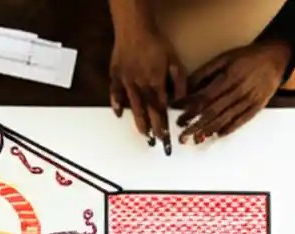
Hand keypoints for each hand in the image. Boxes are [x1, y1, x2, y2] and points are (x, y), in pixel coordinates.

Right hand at [108, 1, 184, 153]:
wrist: (135, 29)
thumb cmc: (156, 43)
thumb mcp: (175, 61)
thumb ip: (179, 82)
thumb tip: (179, 100)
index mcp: (156, 84)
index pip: (162, 109)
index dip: (164, 124)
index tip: (167, 138)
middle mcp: (141, 87)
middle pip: (148, 112)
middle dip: (153, 128)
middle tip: (155, 142)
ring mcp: (126, 83)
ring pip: (133, 106)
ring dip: (138, 121)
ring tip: (142, 134)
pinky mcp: (116, 76)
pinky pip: (115, 93)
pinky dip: (116, 104)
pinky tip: (118, 114)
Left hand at [177, 39, 291, 143]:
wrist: (275, 58)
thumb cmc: (246, 57)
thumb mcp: (224, 58)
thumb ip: (205, 72)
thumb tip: (187, 87)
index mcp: (229, 77)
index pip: (204, 96)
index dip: (189, 106)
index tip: (177, 113)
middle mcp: (239, 90)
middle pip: (213, 111)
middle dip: (195, 124)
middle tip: (182, 135)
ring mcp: (250, 100)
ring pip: (226, 118)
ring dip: (208, 130)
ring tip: (195, 139)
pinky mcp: (257, 106)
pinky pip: (241, 121)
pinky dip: (229, 128)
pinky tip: (217, 135)